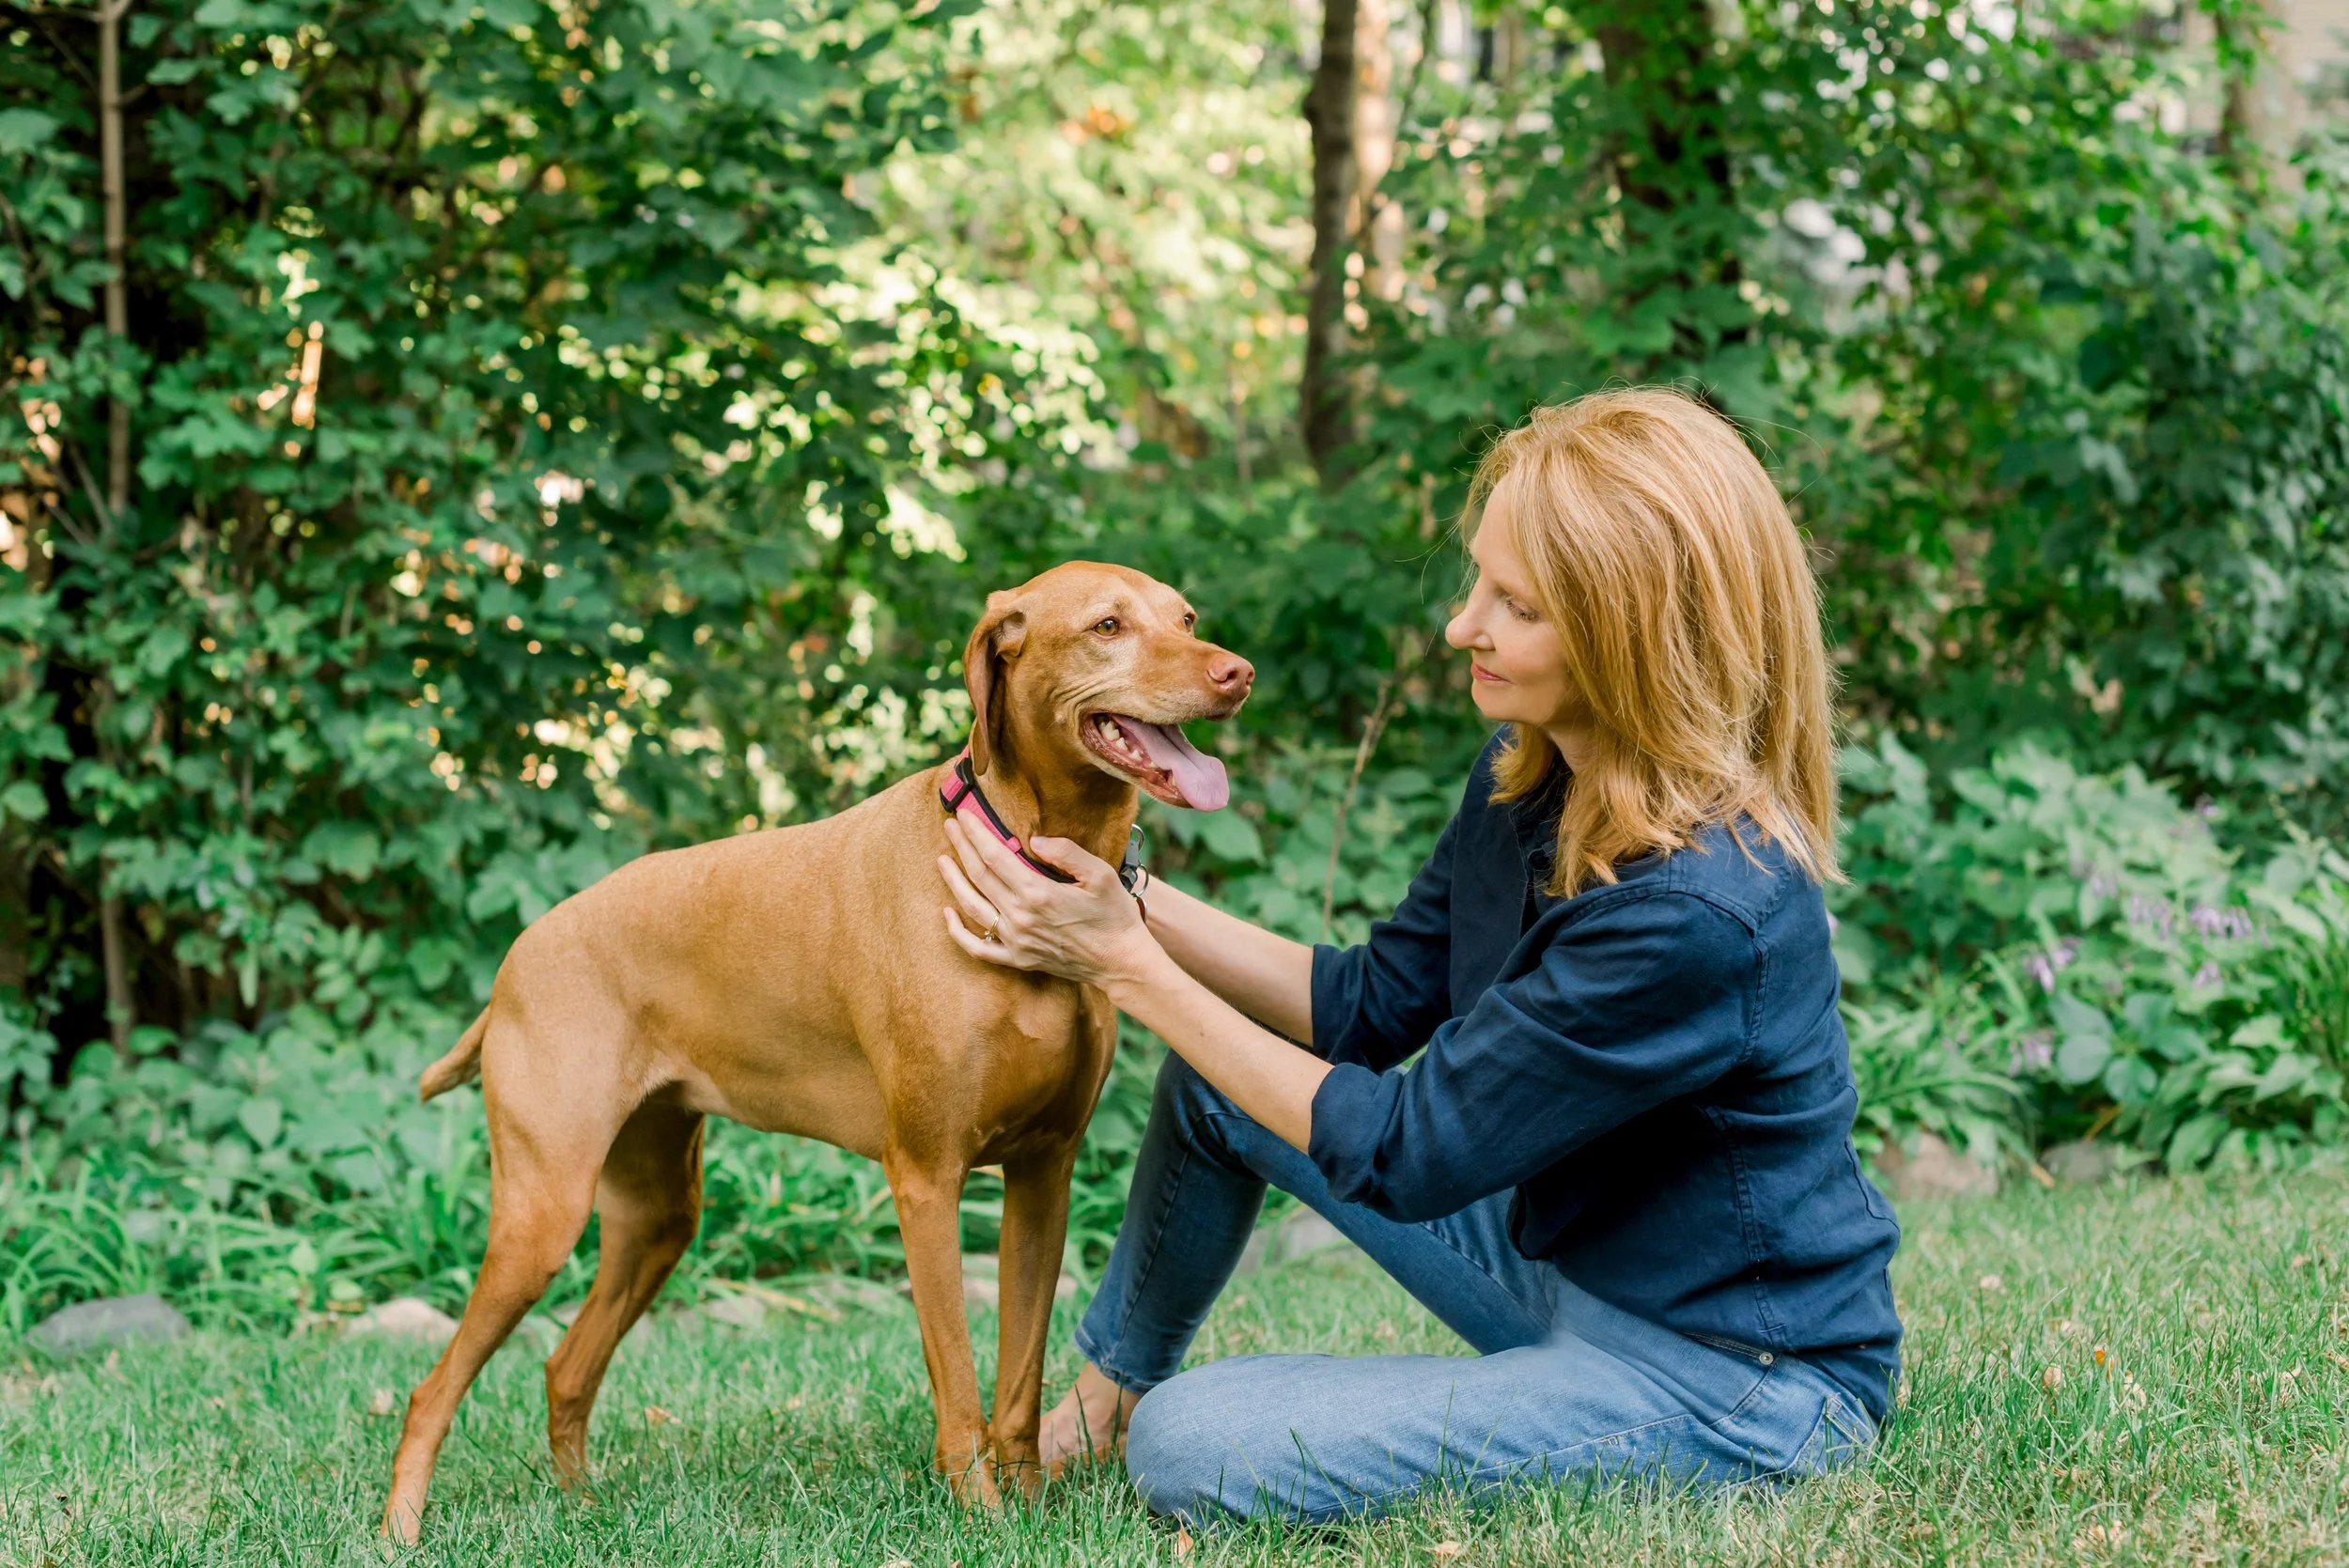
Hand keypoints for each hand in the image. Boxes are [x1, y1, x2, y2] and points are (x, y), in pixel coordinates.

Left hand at [938, 815, 1158, 987]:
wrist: (1122, 962)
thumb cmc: (1115, 915)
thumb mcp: (1100, 874)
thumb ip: (1066, 852)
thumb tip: (1034, 840)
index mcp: (1038, 893)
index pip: (994, 856)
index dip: (976, 833)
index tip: (964, 815)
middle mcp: (1020, 918)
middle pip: (979, 876)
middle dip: (961, 847)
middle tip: (950, 825)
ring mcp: (1016, 941)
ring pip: (972, 907)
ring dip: (953, 881)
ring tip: (943, 860)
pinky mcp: (1018, 959)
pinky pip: (978, 948)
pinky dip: (958, 932)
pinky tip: (947, 914)